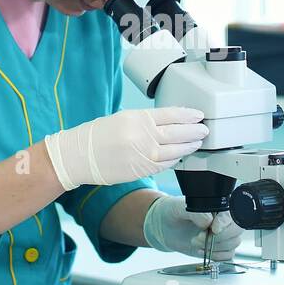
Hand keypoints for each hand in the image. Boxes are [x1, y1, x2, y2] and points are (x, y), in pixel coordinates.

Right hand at [43, 107, 207, 189]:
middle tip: (205, 130)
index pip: (171, 114)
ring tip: (197, 143)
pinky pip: (164, 164)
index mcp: (137, 118)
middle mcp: (142, 135)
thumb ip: (146, 121)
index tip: (199, 115)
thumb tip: (169, 124)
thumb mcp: (122, 118)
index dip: (189, 115)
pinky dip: (175, 160)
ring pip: (175, 150)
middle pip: (178, 132)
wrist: (78, 156)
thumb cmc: (97, 135)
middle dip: (195, 131)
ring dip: (189, 146)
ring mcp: (143, 154)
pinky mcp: (141, 170)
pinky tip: (180, 156)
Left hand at [142, 196, 243, 260]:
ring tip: (197, 242)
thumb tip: (209, 221)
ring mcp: (222, 234)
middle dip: (218, 238)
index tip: (213, 229)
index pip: (231, 214)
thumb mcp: (179, 208)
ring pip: (233, 243)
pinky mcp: (218, 247)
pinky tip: (202, 251)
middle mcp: (222, 219)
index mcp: (216, 206)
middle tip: (199, 237)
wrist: (164, 227)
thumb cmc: (172, 212)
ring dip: (215, 247)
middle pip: (236, 230)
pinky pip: (228, 255)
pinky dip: (217, 256)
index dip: (224, 223)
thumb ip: (195, 212)